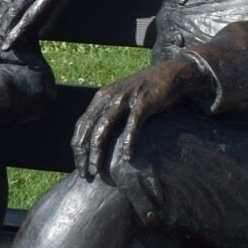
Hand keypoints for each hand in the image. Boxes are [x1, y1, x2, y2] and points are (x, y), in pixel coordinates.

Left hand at [70, 58, 205, 182]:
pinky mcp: (143, 101)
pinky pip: (132, 124)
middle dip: (84, 152)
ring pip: (104, 127)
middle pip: (89, 128)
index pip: (81, 125)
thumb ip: (109, 117)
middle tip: (86, 174)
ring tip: (98, 170)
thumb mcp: (121, 101)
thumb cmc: (144, 94)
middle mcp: (109, 97)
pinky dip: (127, 141)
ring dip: (98, 151)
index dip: (77, 147)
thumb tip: (98, 145)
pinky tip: (127, 157)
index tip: (80, 167)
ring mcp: (125, 98)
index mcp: (101, 98)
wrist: (170, 74)